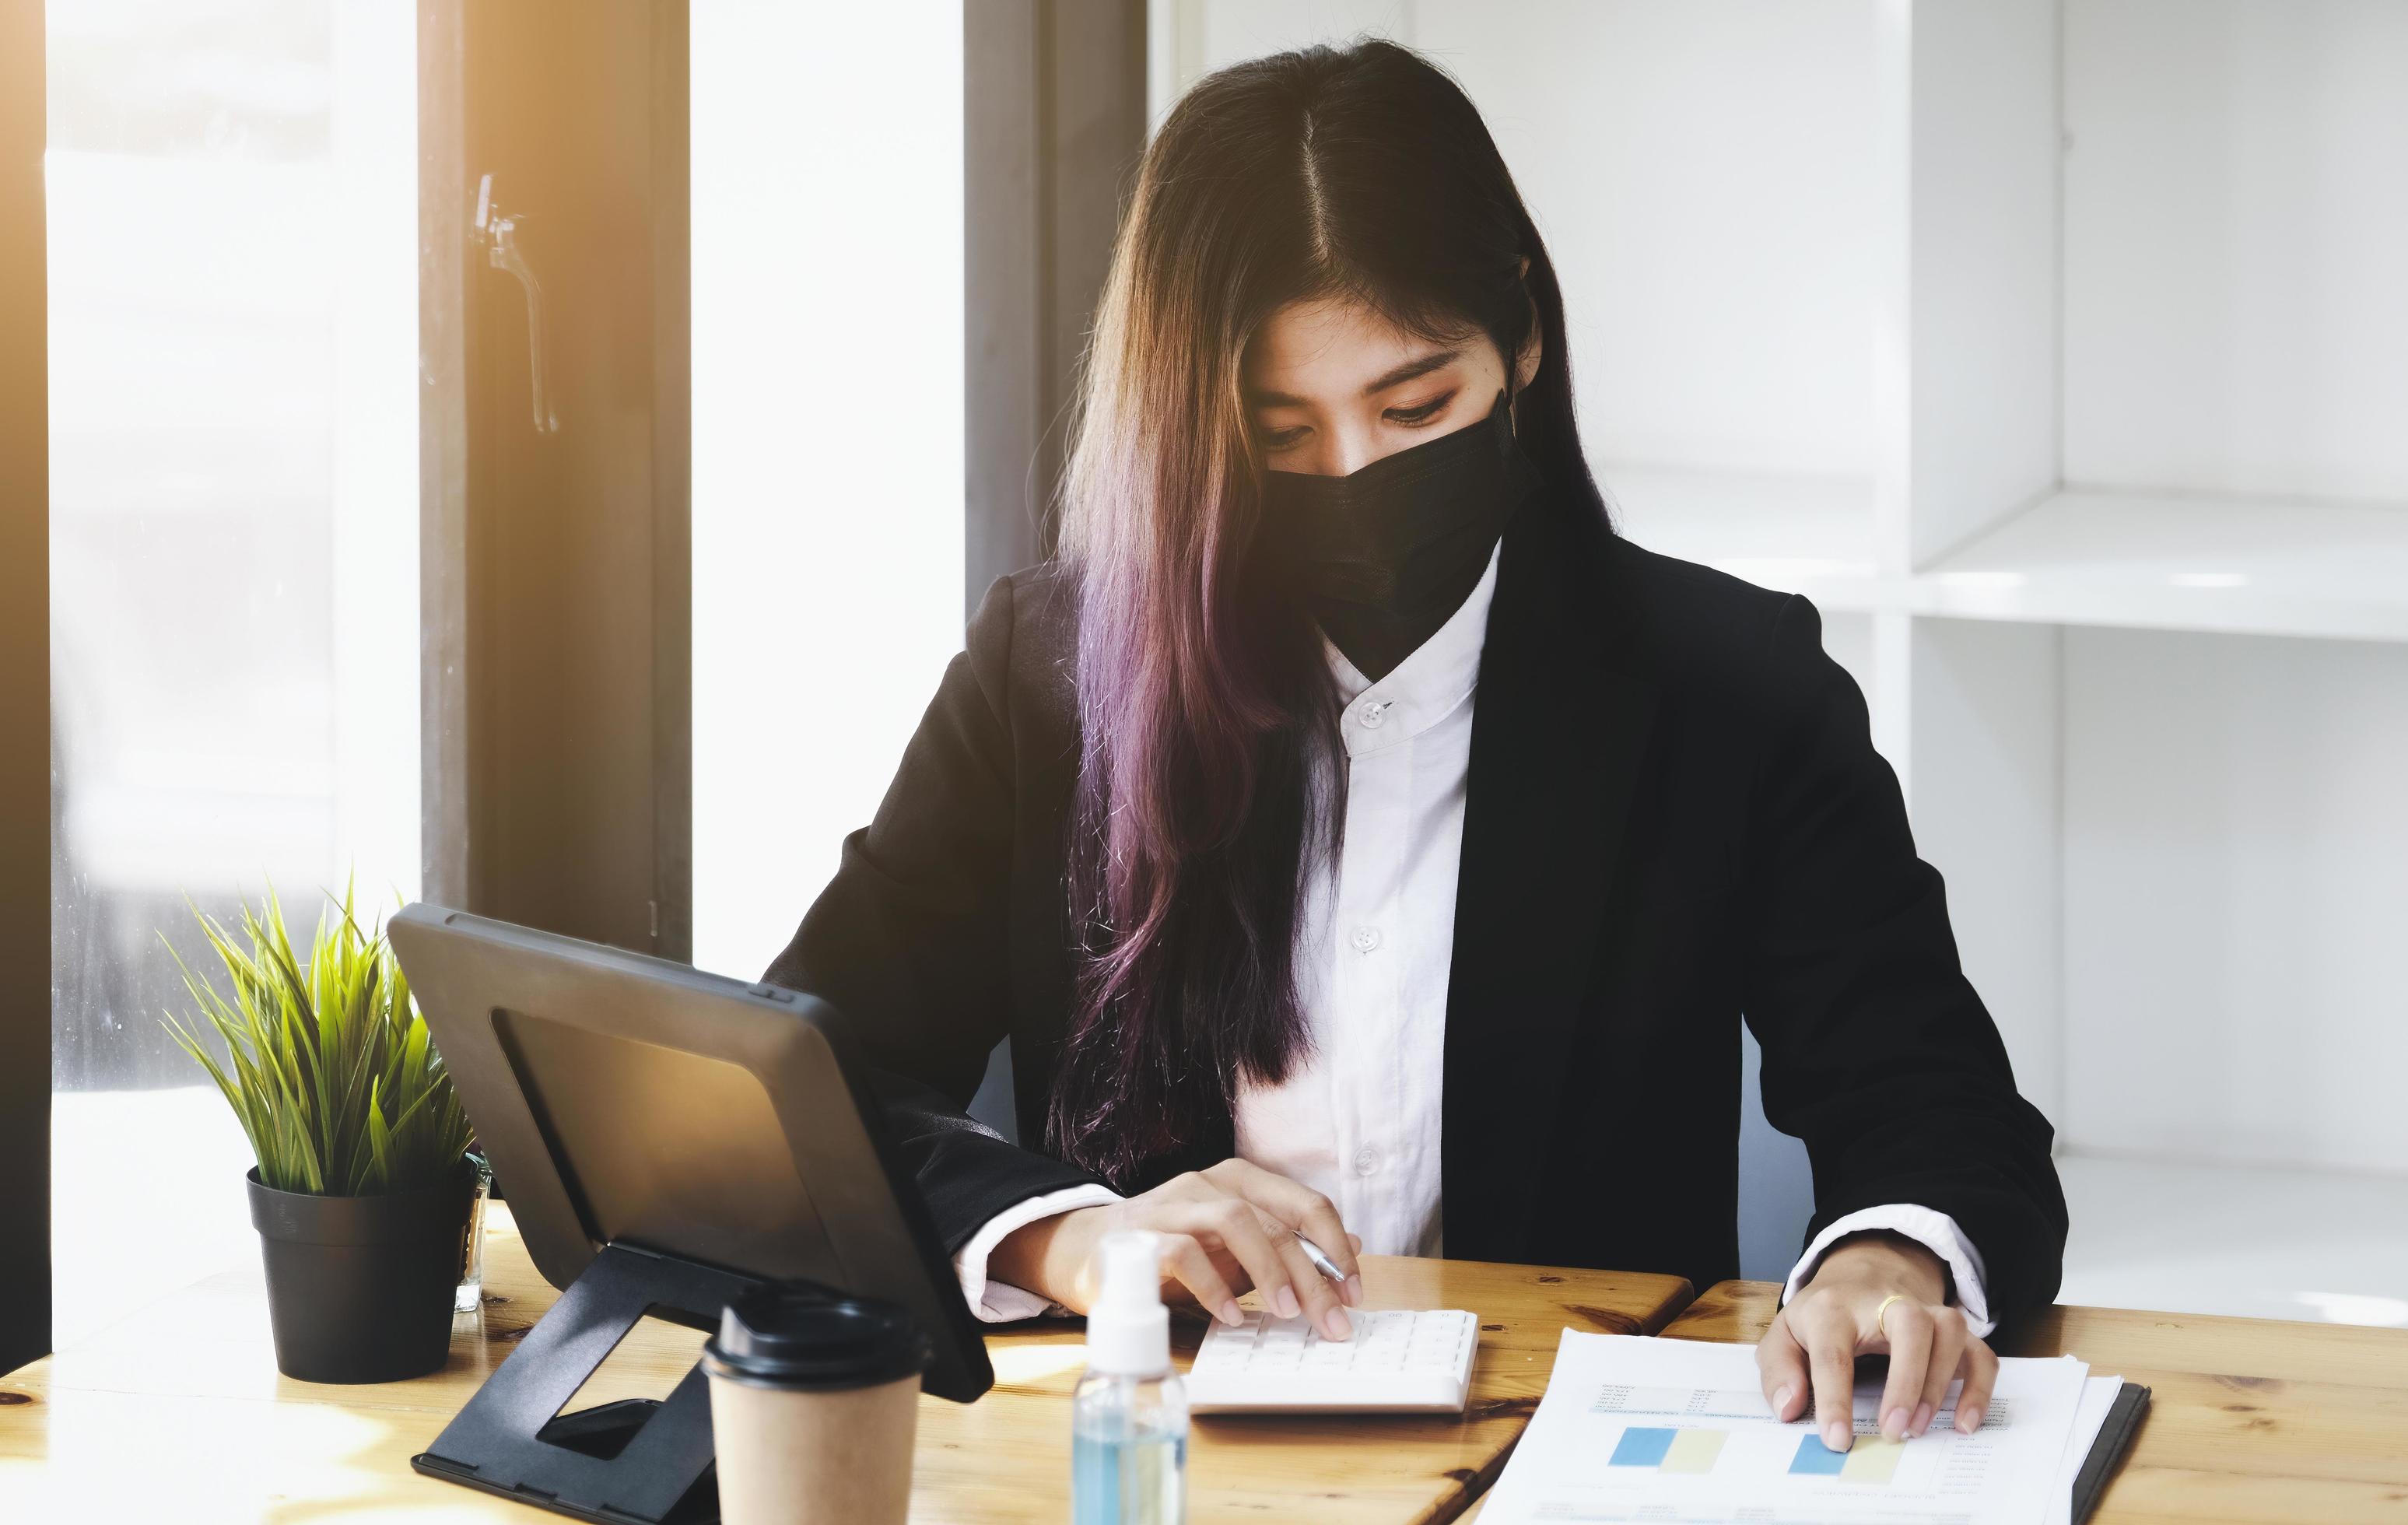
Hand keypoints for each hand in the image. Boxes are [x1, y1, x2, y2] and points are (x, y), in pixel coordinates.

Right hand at [989, 1159, 1364, 1339]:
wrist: (1089, 1251)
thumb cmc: (1171, 1249)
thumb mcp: (1234, 1248)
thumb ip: (1285, 1245)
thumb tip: (1351, 1248)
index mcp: (1241, 1182)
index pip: (1305, 1204)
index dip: (1337, 1248)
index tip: (1354, 1293)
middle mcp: (1210, 1185)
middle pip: (1276, 1220)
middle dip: (1313, 1273)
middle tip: (1332, 1320)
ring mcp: (1174, 1205)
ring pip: (1235, 1220)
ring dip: (1267, 1267)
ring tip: (1286, 1311)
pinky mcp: (1141, 1235)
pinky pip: (1183, 1252)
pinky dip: (1212, 1285)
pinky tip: (1231, 1314)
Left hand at [1756, 1231, 1996, 1451]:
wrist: (1863, 1273)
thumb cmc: (1823, 1314)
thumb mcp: (1786, 1334)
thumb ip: (1779, 1370)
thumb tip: (1789, 1409)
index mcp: (1833, 1309)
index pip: (1834, 1351)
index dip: (1835, 1398)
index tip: (1837, 1439)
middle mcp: (1885, 1303)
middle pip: (1910, 1325)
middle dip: (1906, 1380)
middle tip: (1894, 1430)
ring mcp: (1926, 1313)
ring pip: (1949, 1331)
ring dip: (1940, 1384)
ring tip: (1918, 1428)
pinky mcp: (1953, 1331)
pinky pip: (1980, 1354)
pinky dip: (1979, 1389)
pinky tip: (1964, 1423)